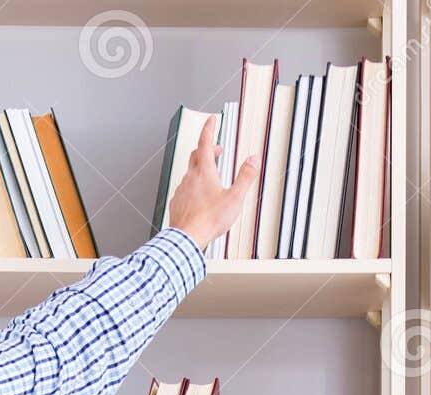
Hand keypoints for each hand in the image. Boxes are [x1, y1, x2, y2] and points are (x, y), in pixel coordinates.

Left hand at [166, 116, 260, 253]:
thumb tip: (253, 160)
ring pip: (189, 173)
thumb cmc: (208, 221)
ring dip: (200, 169)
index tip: (211, 120)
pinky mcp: (177, 203)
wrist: (187, 239)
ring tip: (210, 176)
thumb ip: (245, 177)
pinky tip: (198, 196)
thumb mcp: (234, 198)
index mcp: (204, 172)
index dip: (208, 129)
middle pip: (196, 155)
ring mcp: (181, 191)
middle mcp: (190, 178)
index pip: (205, 143)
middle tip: (217, 150)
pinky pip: (184, 189)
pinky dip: (192, 187)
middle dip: (207, 149)